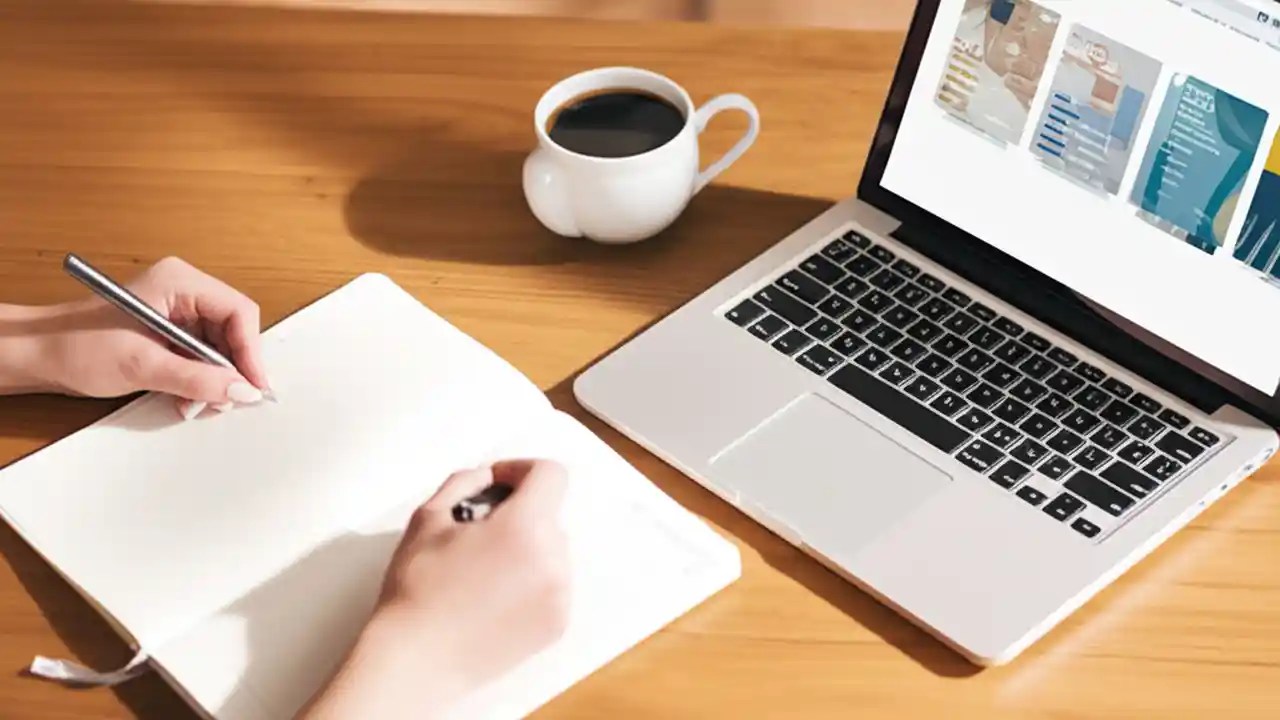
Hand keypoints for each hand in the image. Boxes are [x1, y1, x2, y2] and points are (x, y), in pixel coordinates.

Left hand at [33, 257, 269, 416]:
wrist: (39, 355)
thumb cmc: (77, 347)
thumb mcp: (143, 366)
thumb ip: (198, 379)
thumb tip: (242, 390)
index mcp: (179, 281)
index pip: (238, 311)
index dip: (251, 350)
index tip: (254, 384)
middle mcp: (183, 290)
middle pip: (233, 329)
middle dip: (231, 368)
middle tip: (228, 399)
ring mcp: (177, 309)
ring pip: (220, 346)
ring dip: (214, 379)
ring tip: (197, 402)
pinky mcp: (170, 329)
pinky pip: (202, 354)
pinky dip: (200, 379)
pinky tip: (187, 396)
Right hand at [299, 460, 571, 719]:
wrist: (417, 661)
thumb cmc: (416, 589)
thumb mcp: (429, 517)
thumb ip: (464, 481)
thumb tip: (487, 477)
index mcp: (526, 527)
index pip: (551, 474)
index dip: (521, 469)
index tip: (496, 484)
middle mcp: (554, 560)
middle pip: (549, 514)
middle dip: (518, 513)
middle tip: (477, 532)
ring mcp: (560, 595)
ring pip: (552, 550)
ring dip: (525, 547)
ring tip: (483, 569)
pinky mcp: (557, 624)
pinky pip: (553, 584)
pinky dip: (530, 580)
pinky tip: (492, 596)